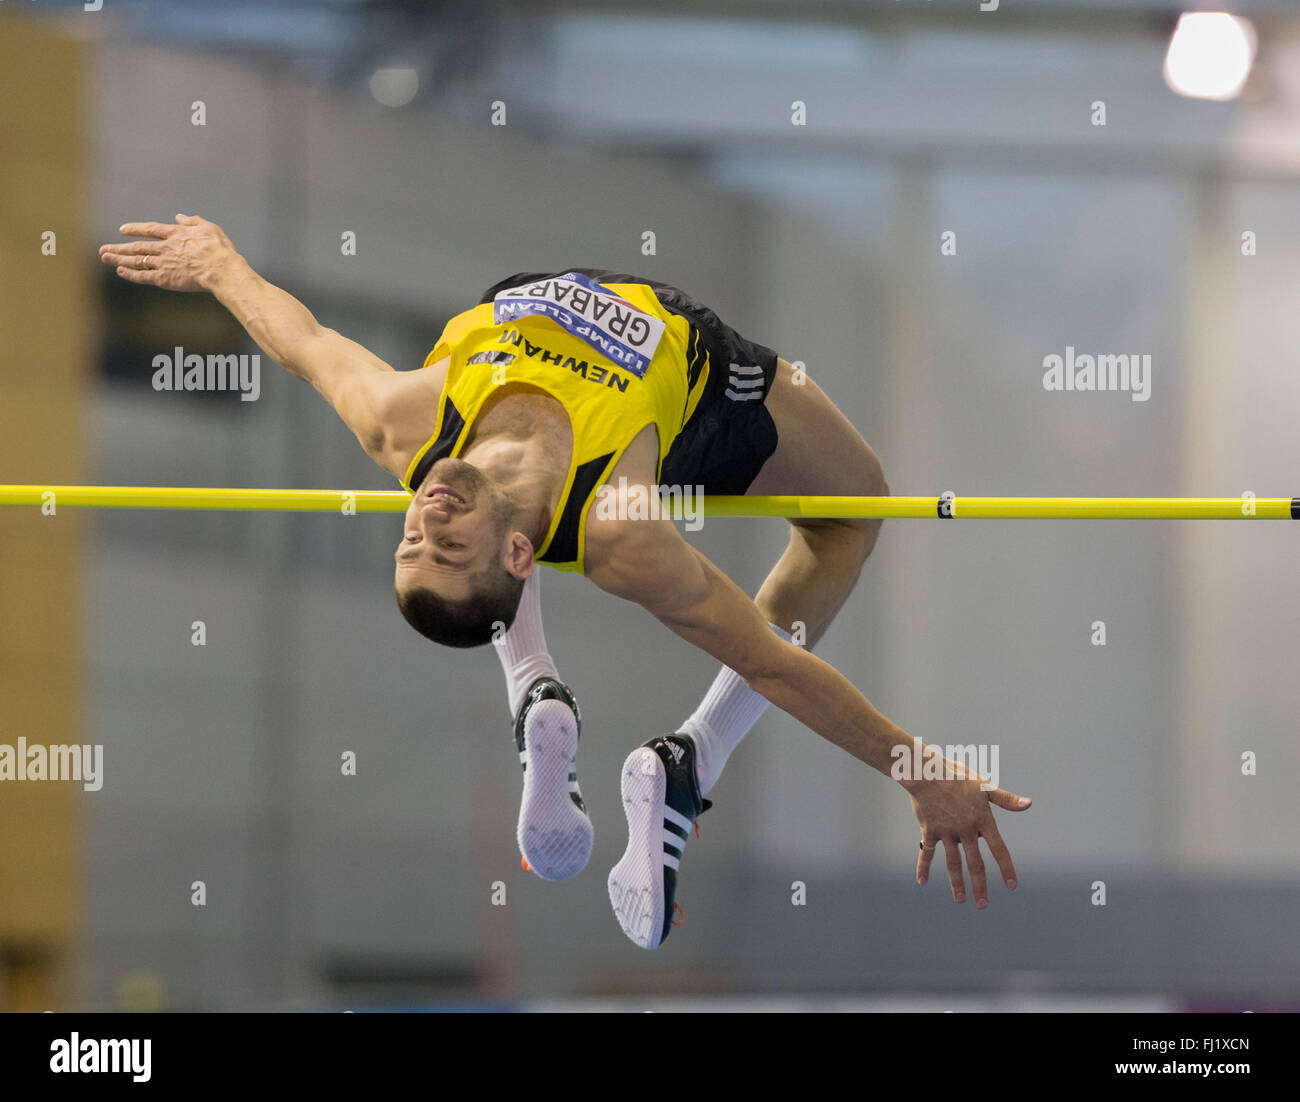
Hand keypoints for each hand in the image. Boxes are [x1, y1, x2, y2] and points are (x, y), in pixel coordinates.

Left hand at [99, 214, 237, 291]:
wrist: (219, 269)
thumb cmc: (219, 249)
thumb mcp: (209, 228)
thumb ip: (192, 221)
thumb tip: (179, 216)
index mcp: (175, 234)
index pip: (150, 229)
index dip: (135, 229)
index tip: (122, 229)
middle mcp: (165, 247)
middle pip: (137, 246)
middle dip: (119, 247)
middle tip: (103, 249)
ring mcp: (163, 263)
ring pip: (136, 260)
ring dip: (119, 259)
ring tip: (105, 257)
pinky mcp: (165, 278)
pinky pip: (143, 276)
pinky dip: (131, 273)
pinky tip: (120, 271)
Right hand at [907, 760, 1030, 908]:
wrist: (926, 772)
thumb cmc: (957, 776)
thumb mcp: (984, 786)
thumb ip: (1006, 799)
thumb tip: (1029, 804)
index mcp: (981, 820)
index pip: (998, 849)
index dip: (1006, 867)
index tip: (1011, 885)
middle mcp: (965, 830)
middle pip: (975, 863)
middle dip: (979, 886)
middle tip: (982, 905)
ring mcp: (946, 832)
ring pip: (953, 863)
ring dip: (957, 883)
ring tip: (961, 900)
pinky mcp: (929, 830)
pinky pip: (927, 852)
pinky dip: (923, 867)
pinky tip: (922, 882)